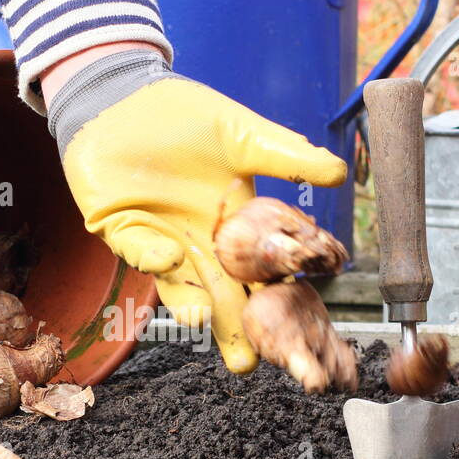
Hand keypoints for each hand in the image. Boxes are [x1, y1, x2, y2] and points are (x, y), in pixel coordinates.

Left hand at [48, 48, 346, 373]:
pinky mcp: (121, 230)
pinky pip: (137, 250)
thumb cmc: (182, 114)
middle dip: (234, 328)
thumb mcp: (240, 133)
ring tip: (206, 321)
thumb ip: (284, 155)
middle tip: (249, 361)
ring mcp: (161, 239)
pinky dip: (151, 256)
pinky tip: (168, 258)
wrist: (123, 96)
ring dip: (190, 304)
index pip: (263, 270)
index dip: (278, 296)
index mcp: (236, 224)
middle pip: (223, 293)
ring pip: (179, 283)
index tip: (298, 323)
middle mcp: (201, 242)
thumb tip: (337, 171)